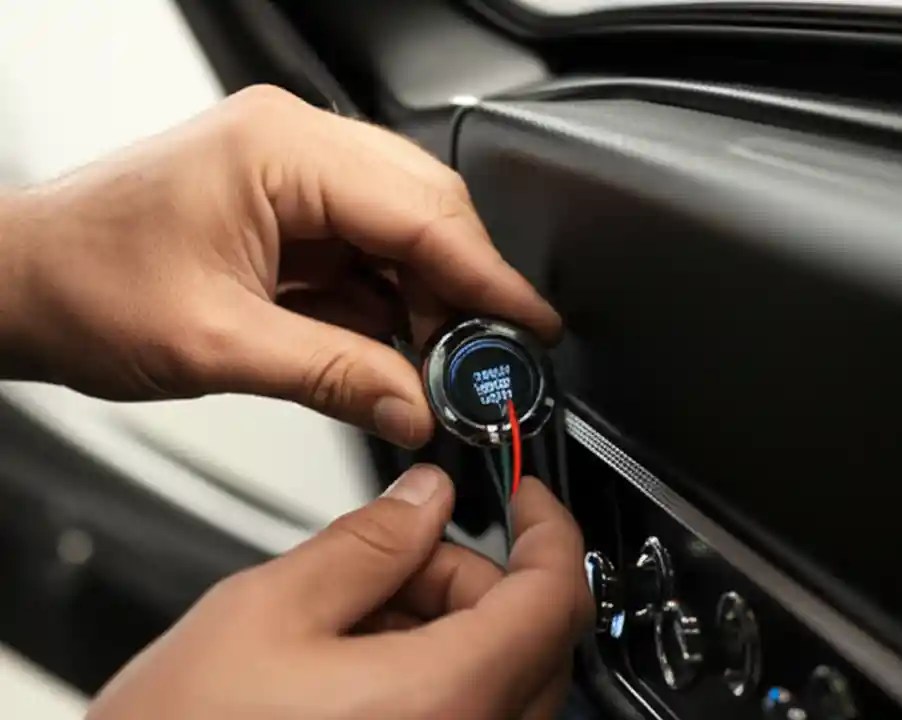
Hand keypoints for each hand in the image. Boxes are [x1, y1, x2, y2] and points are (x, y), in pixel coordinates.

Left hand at [0, 85, 558, 446]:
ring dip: (428, 299)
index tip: (531, 325)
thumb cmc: (78, 286)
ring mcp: (289, 171)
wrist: (11, 284)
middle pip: (425, 209)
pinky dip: (389, 299)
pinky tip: (397, 347)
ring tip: (441, 368)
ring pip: (402, 229)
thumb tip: (417, 406)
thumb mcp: (220, 346)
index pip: (421, 211)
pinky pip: (365, 248)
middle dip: (464, 289)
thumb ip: (336, 375)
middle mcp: (293, 144)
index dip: (487, 276)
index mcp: (280, 152)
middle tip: (488, 362)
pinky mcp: (283, 206)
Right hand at [87, 465, 593, 719]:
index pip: (555, 596)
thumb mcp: (266, 614)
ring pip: (504, 679)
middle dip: (473, 578)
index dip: (548, 527)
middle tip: (397, 555)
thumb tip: (425, 497)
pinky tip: (356, 669)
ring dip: (450, 629)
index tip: (525, 494)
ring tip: (351, 622)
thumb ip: (367, 543)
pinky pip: (472, 719)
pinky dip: (437, 677)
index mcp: (446, 701)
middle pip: (532, 636)